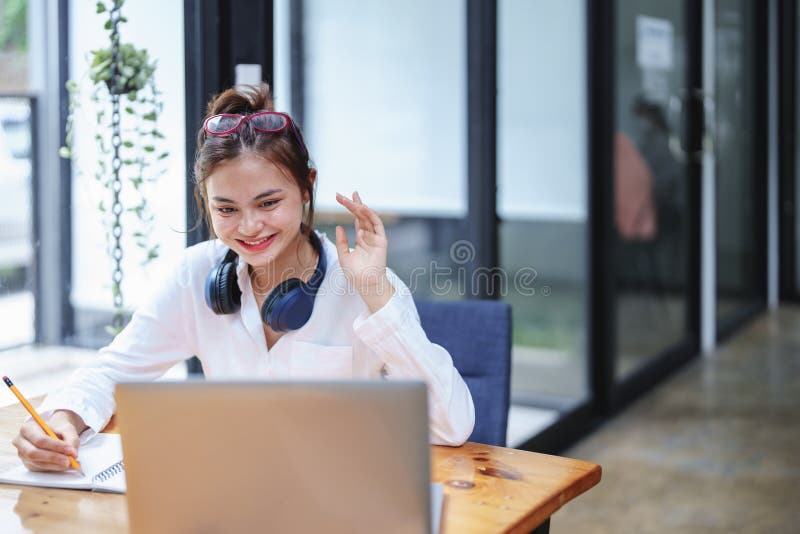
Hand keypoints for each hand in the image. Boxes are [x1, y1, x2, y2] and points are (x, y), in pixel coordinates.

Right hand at [12, 410, 84, 471]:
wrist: (54, 432)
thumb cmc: (59, 429)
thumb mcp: (67, 429)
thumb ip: (71, 440)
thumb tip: (72, 454)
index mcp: (27, 428)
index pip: (40, 440)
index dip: (55, 446)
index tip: (70, 449)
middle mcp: (21, 442)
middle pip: (34, 453)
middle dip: (53, 458)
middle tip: (69, 460)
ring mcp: (22, 454)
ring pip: (37, 463)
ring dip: (55, 465)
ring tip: (70, 463)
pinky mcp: (28, 464)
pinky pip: (40, 468)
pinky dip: (54, 468)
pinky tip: (64, 465)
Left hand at [334, 191, 393, 311]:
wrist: (365, 284)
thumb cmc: (355, 274)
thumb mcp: (343, 256)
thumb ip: (341, 242)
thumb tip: (339, 227)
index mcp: (361, 239)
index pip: (357, 219)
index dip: (349, 208)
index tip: (340, 198)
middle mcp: (369, 236)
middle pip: (362, 216)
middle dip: (353, 204)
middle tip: (342, 195)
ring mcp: (376, 238)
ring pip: (368, 218)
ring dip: (360, 207)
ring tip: (351, 198)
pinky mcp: (382, 241)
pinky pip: (377, 224)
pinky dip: (370, 215)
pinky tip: (362, 207)